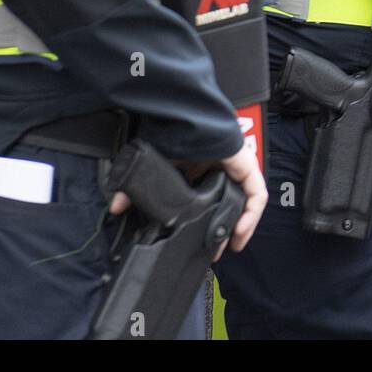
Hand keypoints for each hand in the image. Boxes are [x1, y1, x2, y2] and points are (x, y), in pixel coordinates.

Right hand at [108, 144, 268, 260]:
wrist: (187, 120)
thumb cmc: (172, 135)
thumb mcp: (154, 168)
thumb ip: (136, 189)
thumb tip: (116, 206)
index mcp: (199, 170)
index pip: (207, 201)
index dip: (204, 224)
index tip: (197, 245)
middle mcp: (220, 170)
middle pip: (228, 205)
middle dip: (223, 230)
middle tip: (213, 252)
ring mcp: (236, 168)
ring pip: (244, 202)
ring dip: (239, 226)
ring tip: (228, 246)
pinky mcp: (247, 167)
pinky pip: (256, 195)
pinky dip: (250, 216)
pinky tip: (238, 231)